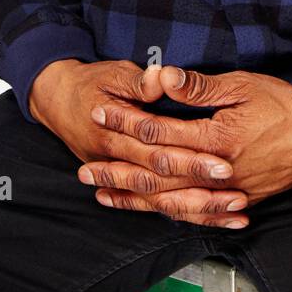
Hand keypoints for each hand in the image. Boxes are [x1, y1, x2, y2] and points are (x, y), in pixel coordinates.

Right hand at [28, 59, 250, 227]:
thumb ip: (140, 82)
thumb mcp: (114, 73)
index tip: (222, 160)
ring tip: (234, 214)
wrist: (56, 98)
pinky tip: (212, 218)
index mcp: (116, 130)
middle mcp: (117, 157)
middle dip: (201, 185)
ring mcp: (119, 172)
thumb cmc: (90, 82)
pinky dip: (183, 212)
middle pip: (163, 177)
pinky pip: (154, 203)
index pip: (159, 146)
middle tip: (236, 191)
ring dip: (199, 207)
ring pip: (161, 198)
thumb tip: (162, 77)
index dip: (190, 154)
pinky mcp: (124, 180)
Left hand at [80, 66, 291, 213]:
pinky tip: (146, 211)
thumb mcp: (241, 85)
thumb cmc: (283, 105)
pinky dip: (164, 213)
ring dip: (133, 197)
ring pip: (170, 200)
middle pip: (156, 173)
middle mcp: (217, 172)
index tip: (101, 112)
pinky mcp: (235, 203)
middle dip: (118, 169)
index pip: (160, 132)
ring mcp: (226, 193)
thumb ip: (198, 87)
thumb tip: (162, 77)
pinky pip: (193, 214)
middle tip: (85, 167)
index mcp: (217, 138)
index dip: (127, 121)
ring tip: (102, 194)